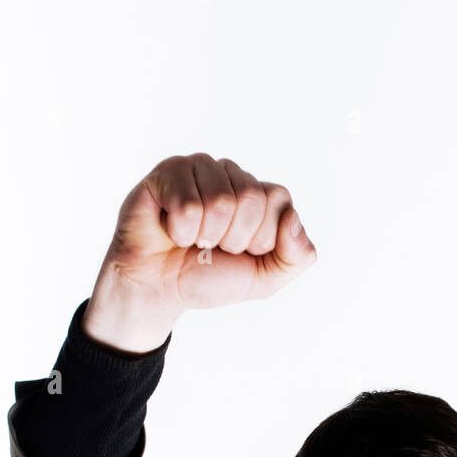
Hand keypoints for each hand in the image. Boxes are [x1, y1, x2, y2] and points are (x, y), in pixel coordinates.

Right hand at [84, 152, 317, 349]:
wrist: (159, 288)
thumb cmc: (207, 277)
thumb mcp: (264, 279)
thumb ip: (297, 257)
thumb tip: (293, 218)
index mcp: (257, 193)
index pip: (278, 199)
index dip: (261, 237)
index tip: (240, 251)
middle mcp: (230, 174)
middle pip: (250, 197)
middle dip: (232, 239)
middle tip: (211, 246)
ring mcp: (198, 168)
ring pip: (220, 201)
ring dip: (204, 237)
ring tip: (191, 239)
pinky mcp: (168, 172)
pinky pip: (187, 204)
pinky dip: (179, 232)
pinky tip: (170, 230)